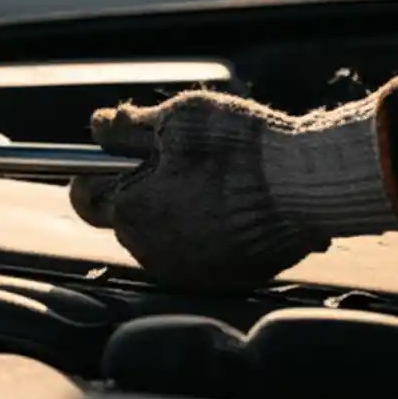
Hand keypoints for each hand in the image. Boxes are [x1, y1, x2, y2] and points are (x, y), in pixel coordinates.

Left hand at [70, 91, 397, 289]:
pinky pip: (198, 255)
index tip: (114, 156)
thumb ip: (126, 128)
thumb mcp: (176, 118)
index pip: (85, 195)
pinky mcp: (224, 280)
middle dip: (138, 191)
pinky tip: (229, 207)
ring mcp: (189, 272)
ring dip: (172, 213)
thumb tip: (98, 126)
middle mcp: (153, 251)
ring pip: (162, 238)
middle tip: (173, 162)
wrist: (312, 185)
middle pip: (125, 218)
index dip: (95, 171)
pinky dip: (204, 233)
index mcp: (131, 211)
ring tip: (208, 183)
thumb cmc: (242, 148)